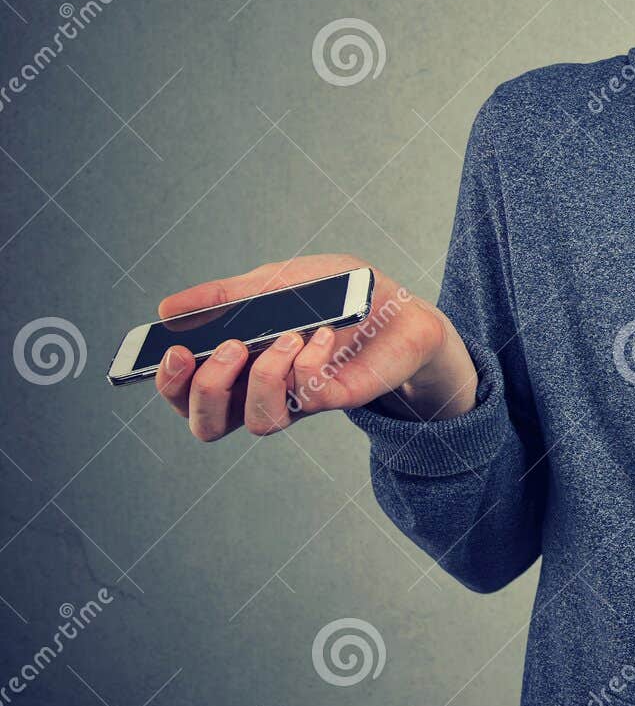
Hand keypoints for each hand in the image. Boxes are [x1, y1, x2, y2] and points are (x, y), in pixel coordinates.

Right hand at [154, 254, 460, 440]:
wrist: (396, 304)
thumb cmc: (332, 294)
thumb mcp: (275, 281)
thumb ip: (225, 296)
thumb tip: (166, 309)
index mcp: (235, 364)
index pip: (185, 393)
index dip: (170, 383)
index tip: (174, 353)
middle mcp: (260, 390)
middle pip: (207, 424)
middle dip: (207, 390)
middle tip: (229, 348)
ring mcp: (297, 400)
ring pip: (258, 422)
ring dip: (264, 377)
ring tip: (286, 336)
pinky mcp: (334, 400)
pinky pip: (306, 397)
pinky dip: (308, 363)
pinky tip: (320, 334)